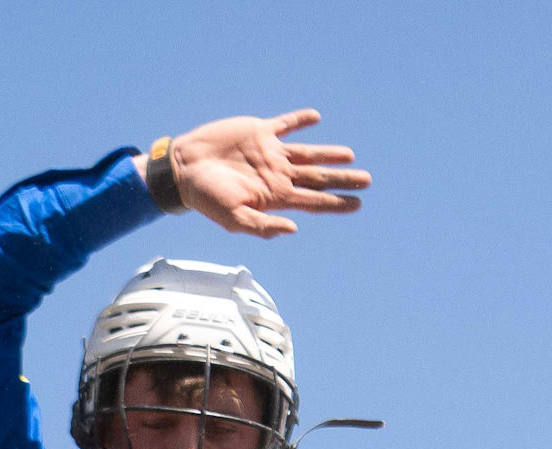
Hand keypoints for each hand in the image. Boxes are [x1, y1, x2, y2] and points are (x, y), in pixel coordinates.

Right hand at [163, 111, 366, 238]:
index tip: (358, 204)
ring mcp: (270, 153)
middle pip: (317, 178)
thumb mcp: (233, 218)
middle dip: (342, 179)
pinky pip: (284, 125)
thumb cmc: (206, 198)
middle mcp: (277, 175)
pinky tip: (314, 118)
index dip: (337, 202)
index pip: (314, 201)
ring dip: (329, 154)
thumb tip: (294, 229)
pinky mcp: (258, 132)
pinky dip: (299, 121)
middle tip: (367, 180)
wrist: (184, 169)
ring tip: (349, 156)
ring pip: (307, 154)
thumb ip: (262, 225)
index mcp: (275, 196)